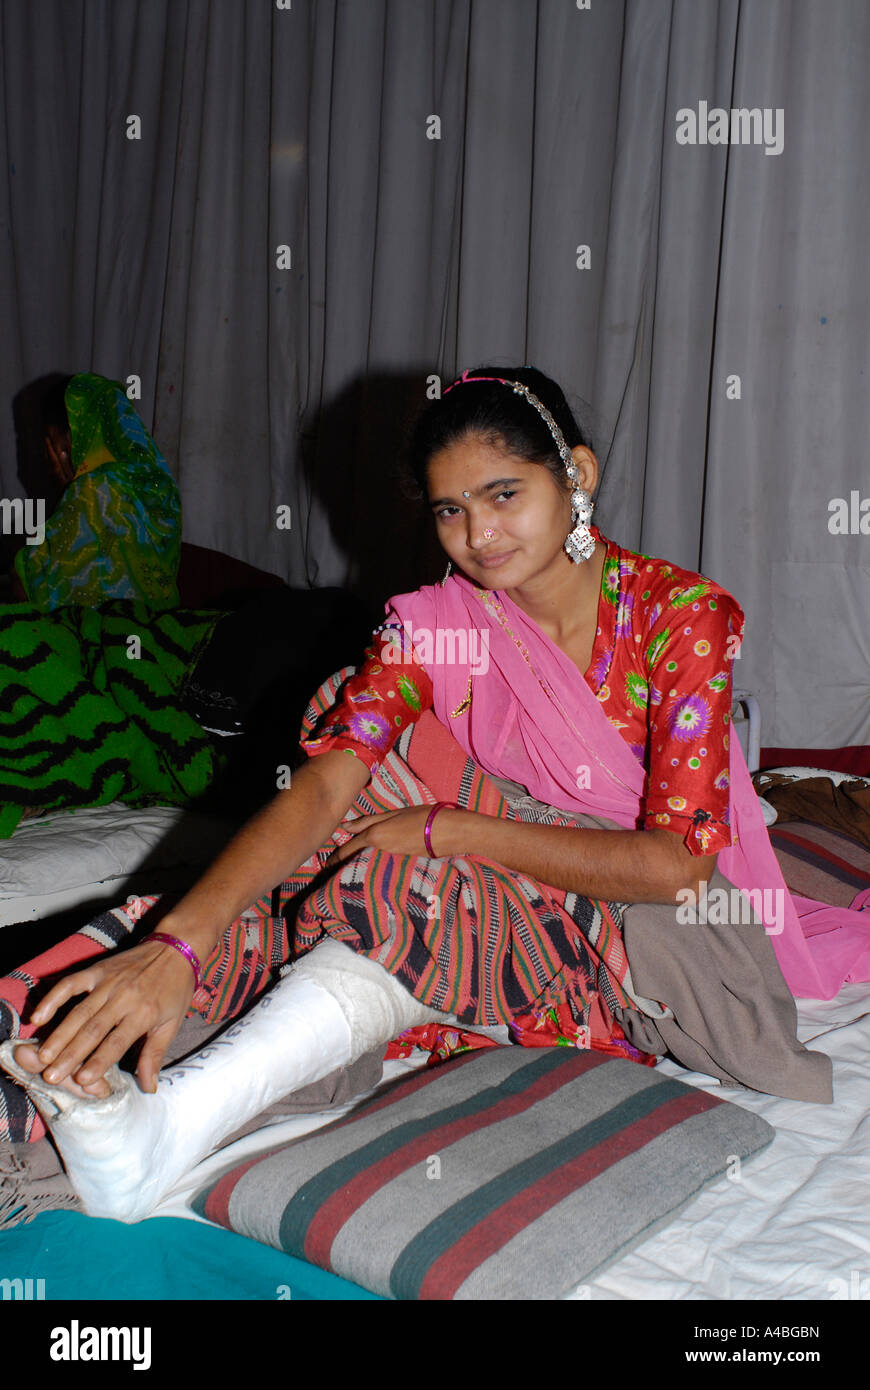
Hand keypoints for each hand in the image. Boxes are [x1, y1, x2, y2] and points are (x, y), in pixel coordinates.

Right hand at [24, 938, 197, 1095]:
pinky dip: (53, 999)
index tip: (81, 1081)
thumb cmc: (175, 989)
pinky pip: (71, 984)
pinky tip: (39, 1017)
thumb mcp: (172, 1024)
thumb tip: (149, 1088)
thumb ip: (155, 1055)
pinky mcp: (98, 969)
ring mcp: (108, 982)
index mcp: (144, 1013)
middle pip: (93, 1030)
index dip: (99, 1061)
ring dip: (60, 1034)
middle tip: (51, 1076)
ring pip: (79, 1012)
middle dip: (71, 1054)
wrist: (177, 947)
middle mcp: (124, 997)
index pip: (117, 1042)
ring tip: (44, 1056)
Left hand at [327, 807, 451, 865]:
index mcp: (375, 835)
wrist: (449, 832)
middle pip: (356, 858)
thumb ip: (369, 820)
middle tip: (333, 869)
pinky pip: (382, 863)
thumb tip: (346, 826)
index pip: (348, 848)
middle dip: (344, 864)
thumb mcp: (394, 814)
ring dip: (359, 863)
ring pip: (369, 861)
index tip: (326, 865)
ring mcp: (391, 858)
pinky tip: (373, 864)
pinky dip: (374, 863)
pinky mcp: (402, 862)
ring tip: (350, 866)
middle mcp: (380, 849)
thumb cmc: (422, 816)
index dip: (335, 857)